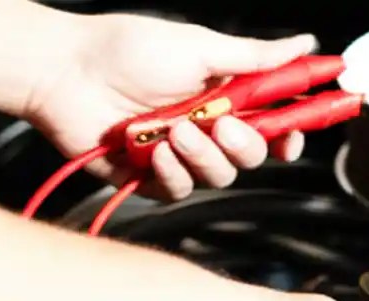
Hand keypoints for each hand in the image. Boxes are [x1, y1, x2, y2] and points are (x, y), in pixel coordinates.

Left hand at [25, 14, 316, 199]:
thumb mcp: (199, 47)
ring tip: (175, 131)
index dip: (290, 131)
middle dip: (244, 144)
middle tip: (223, 124)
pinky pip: (182, 189)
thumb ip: (256, 56)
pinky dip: (172, 171)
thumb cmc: (124, 51)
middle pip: (254, 154)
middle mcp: (208, 125)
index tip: (293, 134)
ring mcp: (182, 153)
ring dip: (203, 155)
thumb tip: (304, 43)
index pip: (273, 120)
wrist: (64, 73)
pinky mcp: (154, 176)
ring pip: (221, 175)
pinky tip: (154, 150)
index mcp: (225, 93)